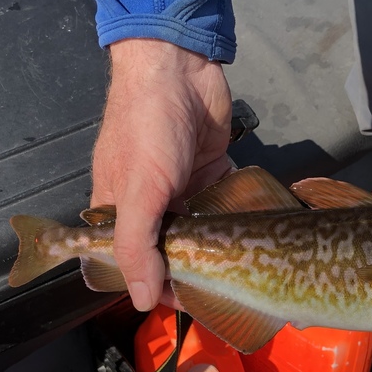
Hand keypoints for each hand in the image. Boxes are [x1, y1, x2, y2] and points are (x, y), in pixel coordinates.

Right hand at [91, 38, 233, 310]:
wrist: (179, 67)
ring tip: (245, 271)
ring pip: (199, 231)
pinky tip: (255, 236)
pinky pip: (223, 205)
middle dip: (190, 269)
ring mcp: (181, 188)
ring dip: (217, 248)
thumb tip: (144, 301)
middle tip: (221, 291)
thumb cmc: (147, 127)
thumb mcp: (139, 191)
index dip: (150, 285)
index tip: (181, 304)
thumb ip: (138, 247)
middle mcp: (148, 205)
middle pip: (168, 251)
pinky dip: (235, 217)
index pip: (128, 262)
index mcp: (116, 212)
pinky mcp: (210, 172)